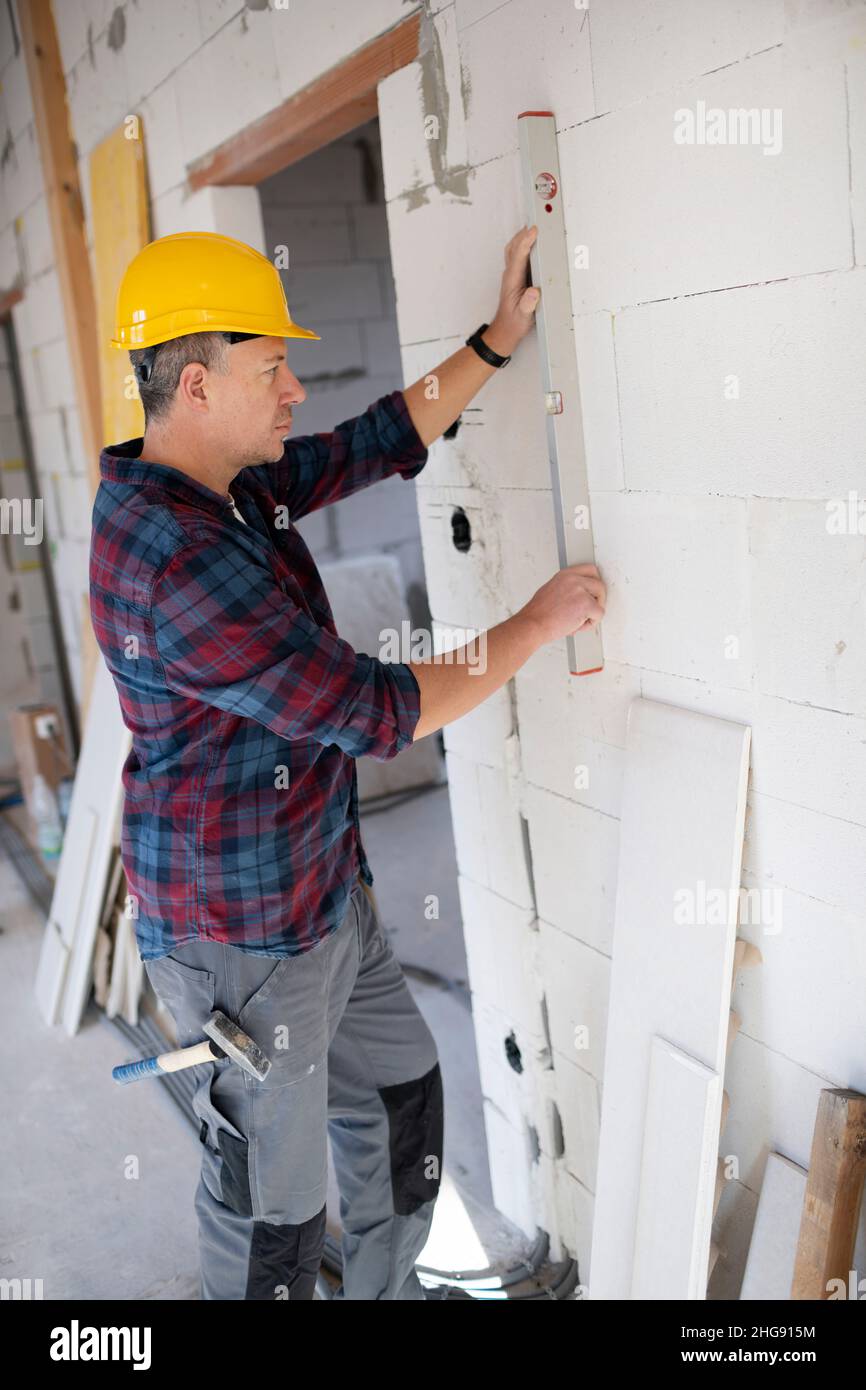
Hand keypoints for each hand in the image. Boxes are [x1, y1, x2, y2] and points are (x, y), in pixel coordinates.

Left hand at [484, 225, 540, 356]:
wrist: (505, 330)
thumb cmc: (514, 323)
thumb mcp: (524, 317)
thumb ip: (528, 305)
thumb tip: (533, 292)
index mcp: (512, 281)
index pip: (518, 257)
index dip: (526, 242)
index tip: (533, 231)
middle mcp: (510, 274)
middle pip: (514, 247)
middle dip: (524, 233)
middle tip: (537, 220)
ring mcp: (512, 275)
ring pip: (514, 249)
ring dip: (523, 236)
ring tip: (536, 226)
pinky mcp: (516, 276)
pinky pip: (518, 255)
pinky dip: (525, 245)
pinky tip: (533, 242)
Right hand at [523, 564, 605, 644]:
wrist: (533, 624)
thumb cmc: (538, 614)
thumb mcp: (550, 590)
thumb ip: (567, 588)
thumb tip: (578, 594)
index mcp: (565, 574)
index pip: (590, 569)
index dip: (594, 582)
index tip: (592, 593)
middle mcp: (573, 579)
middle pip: (599, 583)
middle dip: (598, 598)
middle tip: (589, 609)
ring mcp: (580, 590)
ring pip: (601, 598)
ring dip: (594, 611)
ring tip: (579, 619)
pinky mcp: (586, 604)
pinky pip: (599, 613)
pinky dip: (591, 623)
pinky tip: (577, 625)